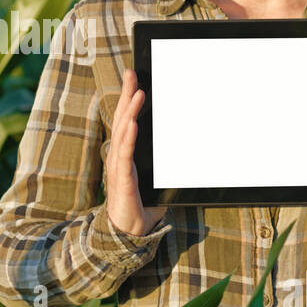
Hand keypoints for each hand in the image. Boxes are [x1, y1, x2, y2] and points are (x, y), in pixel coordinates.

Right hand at [106, 68, 167, 236]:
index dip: (128, 99)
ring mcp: (119, 167)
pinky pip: (124, 156)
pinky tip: (133, 124)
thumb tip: (187, 157)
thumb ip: (167, 168)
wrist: (128, 232)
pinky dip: (128, 138)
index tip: (134, 79)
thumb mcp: (157, 181)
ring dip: (129, 112)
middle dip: (126, 95)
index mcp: (126, 154)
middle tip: (131, 74)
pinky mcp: (122, 180)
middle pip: (122, 120)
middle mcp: (119, 156)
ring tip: (137, 93)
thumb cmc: (140, 206)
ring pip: (123, 133)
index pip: (127, 121)